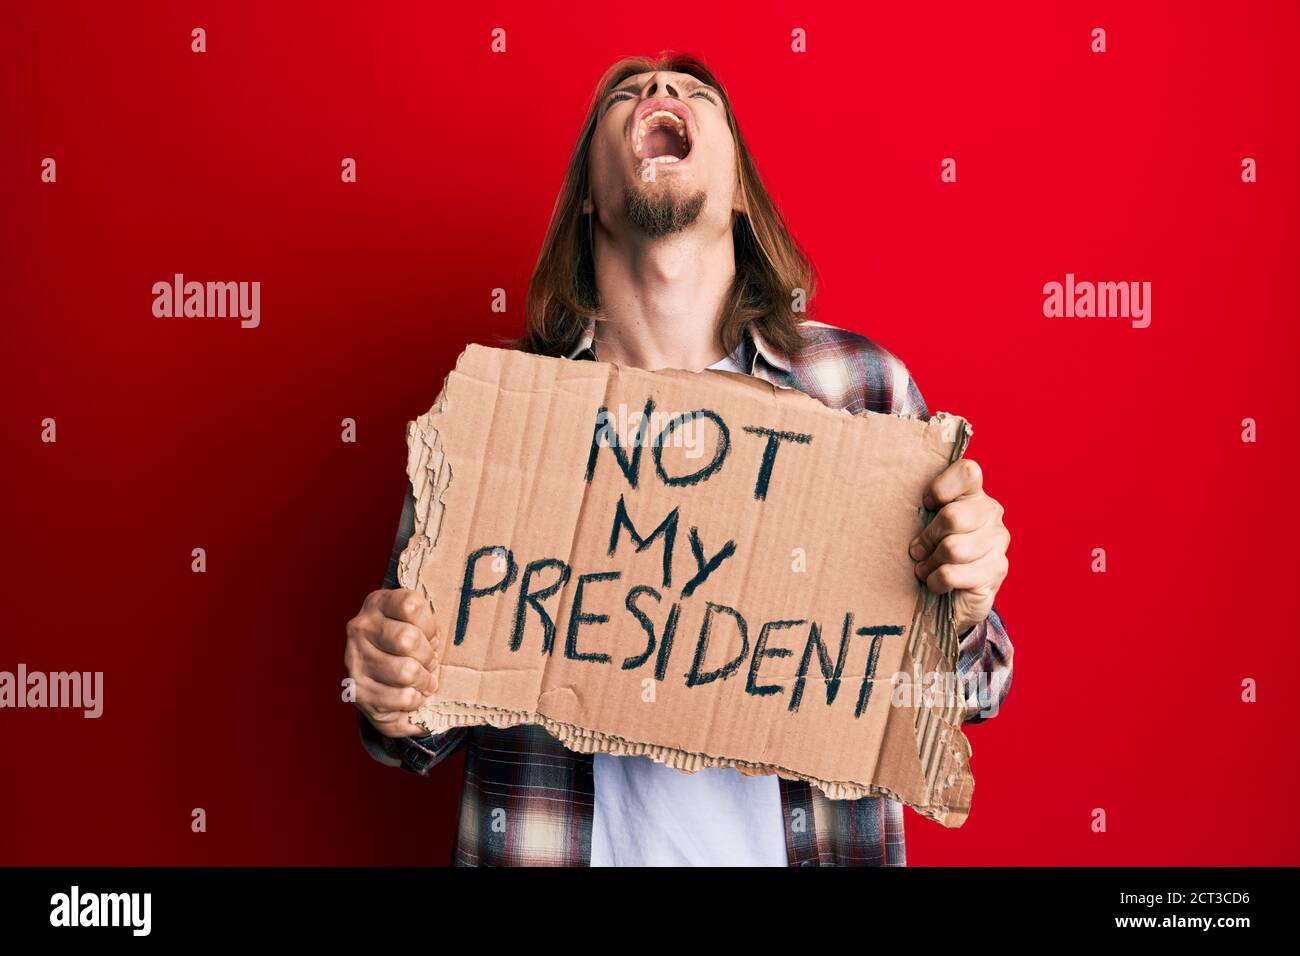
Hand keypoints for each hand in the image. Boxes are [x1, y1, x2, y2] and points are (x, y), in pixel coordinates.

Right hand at [344, 588, 441, 737]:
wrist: (380, 683)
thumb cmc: (407, 648)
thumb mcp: (417, 626)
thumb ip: (427, 626)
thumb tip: (436, 644)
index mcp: (378, 603)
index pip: (411, 606)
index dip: (429, 626)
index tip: (428, 636)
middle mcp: (361, 628)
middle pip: (408, 639)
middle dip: (427, 656)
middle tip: (429, 663)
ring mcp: (355, 660)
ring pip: (406, 671)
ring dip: (424, 681)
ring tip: (423, 681)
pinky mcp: (358, 691)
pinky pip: (402, 697)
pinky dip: (415, 700)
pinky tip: (411, 695)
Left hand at [908, 459, 1009, 632]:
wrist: (949, 598)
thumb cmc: (930, 552)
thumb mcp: (923, 525)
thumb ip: (921, 511)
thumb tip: (894, 506)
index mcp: (973, 493)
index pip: (968, 472)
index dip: (941, 488)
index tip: (926, 505)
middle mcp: (992, 513)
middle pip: (953, 516)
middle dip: (928, 538)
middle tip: (918, 551)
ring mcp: (998, 541)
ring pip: (953, 549)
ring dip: (930, 564)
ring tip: (925, 569)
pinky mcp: (997, 569)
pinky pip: (953, 574)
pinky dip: (936, 582)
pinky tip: (937, 583)